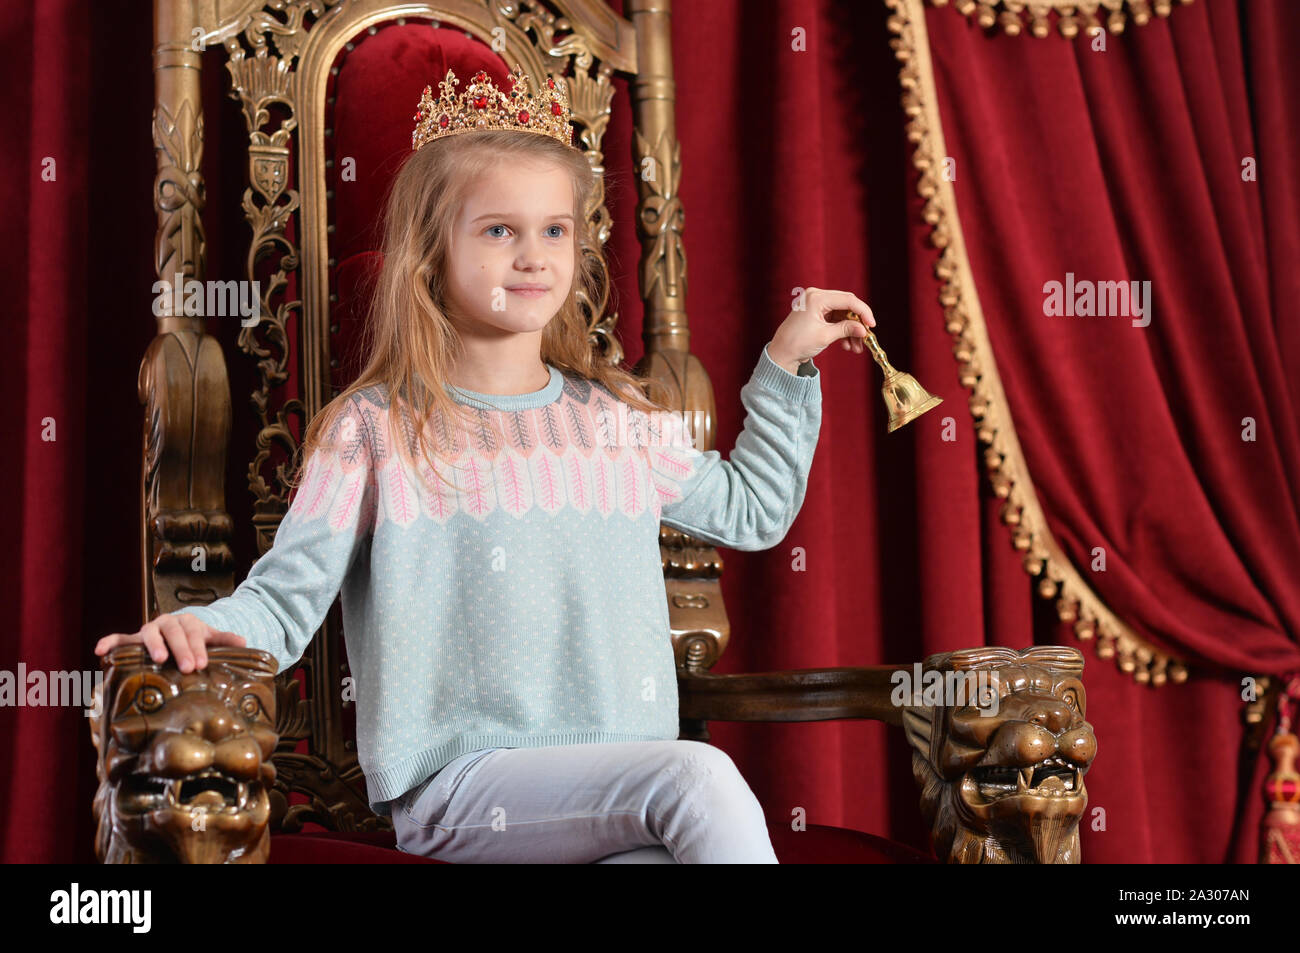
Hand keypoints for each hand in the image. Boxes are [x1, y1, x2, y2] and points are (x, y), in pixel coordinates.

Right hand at [95, 614, 245, 673]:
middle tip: (188, 668)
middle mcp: (167, 623)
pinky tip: (100, 651)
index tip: (202, 664)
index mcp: (188, 623)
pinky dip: (110, 642)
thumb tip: (244, 642)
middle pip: (174, 633)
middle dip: (181, 649)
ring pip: (149, 633)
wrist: (179, 633)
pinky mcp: (133, 640)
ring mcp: (149, 630)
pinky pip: (119, 639)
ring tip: (158, 658)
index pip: (194, 634)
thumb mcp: (211, 639)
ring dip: (153, 644)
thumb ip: (224, 640)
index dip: (198, 648)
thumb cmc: (196, 641)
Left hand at [767, 287, 875, 373]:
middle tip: (866, 337)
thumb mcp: (825, 336)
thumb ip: (846, 329)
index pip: (848, 300)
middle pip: (846, 305)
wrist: (781, 354)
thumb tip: (864, 330)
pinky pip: (834, 319)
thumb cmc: (798, 343)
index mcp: (817, 297)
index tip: (872, 325)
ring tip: (856, 348)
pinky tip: (846, 345)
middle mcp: (816, 296)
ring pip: (842, 314)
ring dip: (850, 330)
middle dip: (857, 323)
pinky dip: (842, 331)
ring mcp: (815, 304)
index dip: (863, 312)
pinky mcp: (816, 313)